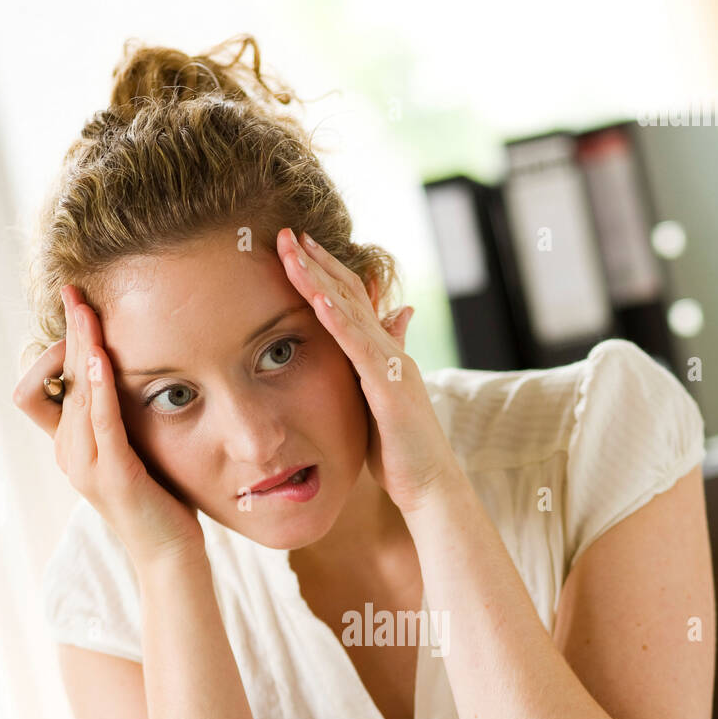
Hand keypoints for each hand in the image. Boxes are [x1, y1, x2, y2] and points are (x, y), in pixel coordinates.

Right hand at [12, 285, 205, 572]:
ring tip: (87, 311)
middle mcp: (69, 454)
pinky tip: (101, 357)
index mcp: (71, 446)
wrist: (170, 555)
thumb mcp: (135, 449)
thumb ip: (123, 417)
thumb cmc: (160, 502)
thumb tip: (132, 373)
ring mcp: (86, 467)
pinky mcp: (113, 475)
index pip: (43, 385)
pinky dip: (97, 387)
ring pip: (73, 393)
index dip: (54, 348)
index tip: (79, 313)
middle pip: (55, 379)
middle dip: (67, 333)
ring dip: (80, 348)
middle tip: (76, 292)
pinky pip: (100, 421)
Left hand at [276, 228, 460, 514]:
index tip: (296, 249)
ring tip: (292, 250)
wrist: (431, 486)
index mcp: (382, 355)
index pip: (352, 301)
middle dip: (317, 261)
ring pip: (351, 311)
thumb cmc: (403, 454)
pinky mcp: (389, 387)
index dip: (325, 272)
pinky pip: (359, 346)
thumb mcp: (381, 405)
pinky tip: (317, 297)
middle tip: (286, 232)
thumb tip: (393, 328)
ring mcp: (391, 365)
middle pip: (350, 293)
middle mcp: (389, 350)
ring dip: (320, 278)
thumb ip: (375, 371)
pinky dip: (338, 319)